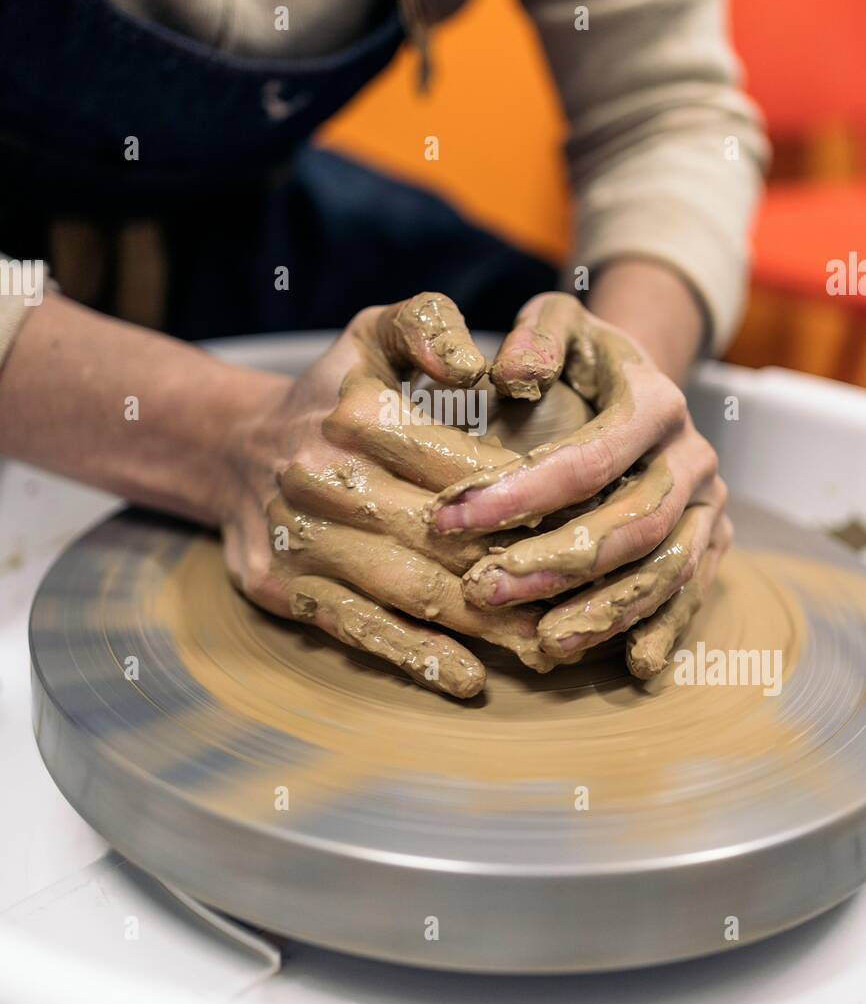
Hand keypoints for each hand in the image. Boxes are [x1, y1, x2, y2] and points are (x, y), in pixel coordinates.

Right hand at [221, 293, 549, 698]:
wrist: (228, 447)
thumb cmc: (329, 392)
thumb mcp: (370, 332)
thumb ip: (426, 324)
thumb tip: (475, 366)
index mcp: (359, 415)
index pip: (462, 466)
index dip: (526, 499)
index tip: (585, 525)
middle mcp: (325, 478)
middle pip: (441, 534)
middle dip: (517, 570)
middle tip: (586, 601)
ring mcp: (299, 538)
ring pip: (407, 588)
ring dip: (482, 625)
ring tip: (548, 647)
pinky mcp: (280, 587)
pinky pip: (355, 626)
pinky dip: (413, 656)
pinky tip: (468, 679)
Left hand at [431, 292, 730, 676]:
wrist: (638, 380)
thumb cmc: (579, 357)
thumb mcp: (556, 323)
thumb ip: (535, 338)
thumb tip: (511, 374)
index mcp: (655, 402)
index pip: (589, 459)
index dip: (520, 493)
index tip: (449, 518)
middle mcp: (693, 456)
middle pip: (631, 525)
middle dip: (555, 564)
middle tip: (484, 590)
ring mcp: (708, 503)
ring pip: (664, 569)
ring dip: (604, 611)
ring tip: (542, 643)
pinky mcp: (711, 540)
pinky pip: (693, 594)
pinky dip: (663, 629)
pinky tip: (631, 666)